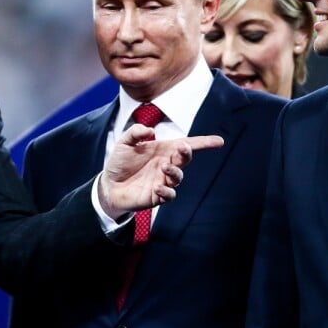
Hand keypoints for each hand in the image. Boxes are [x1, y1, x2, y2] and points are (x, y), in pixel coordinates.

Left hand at [97, 124, 222, 219]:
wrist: (109, 184)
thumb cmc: (120, 162)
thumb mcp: (124, 143)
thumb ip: (135, 133)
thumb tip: (150, 131)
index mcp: (163, 150)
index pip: (187, 145)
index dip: (203, 143)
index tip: (218, 142)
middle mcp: (166, 165)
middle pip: (185, 159)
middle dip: (187, 153)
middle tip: (182, 148)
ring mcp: (163, 180)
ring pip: (178, 177)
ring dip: (175, 171)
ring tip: (164, 167)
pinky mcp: (157, 196)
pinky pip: (169, 195)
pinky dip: (166, 191)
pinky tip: (157, 187)